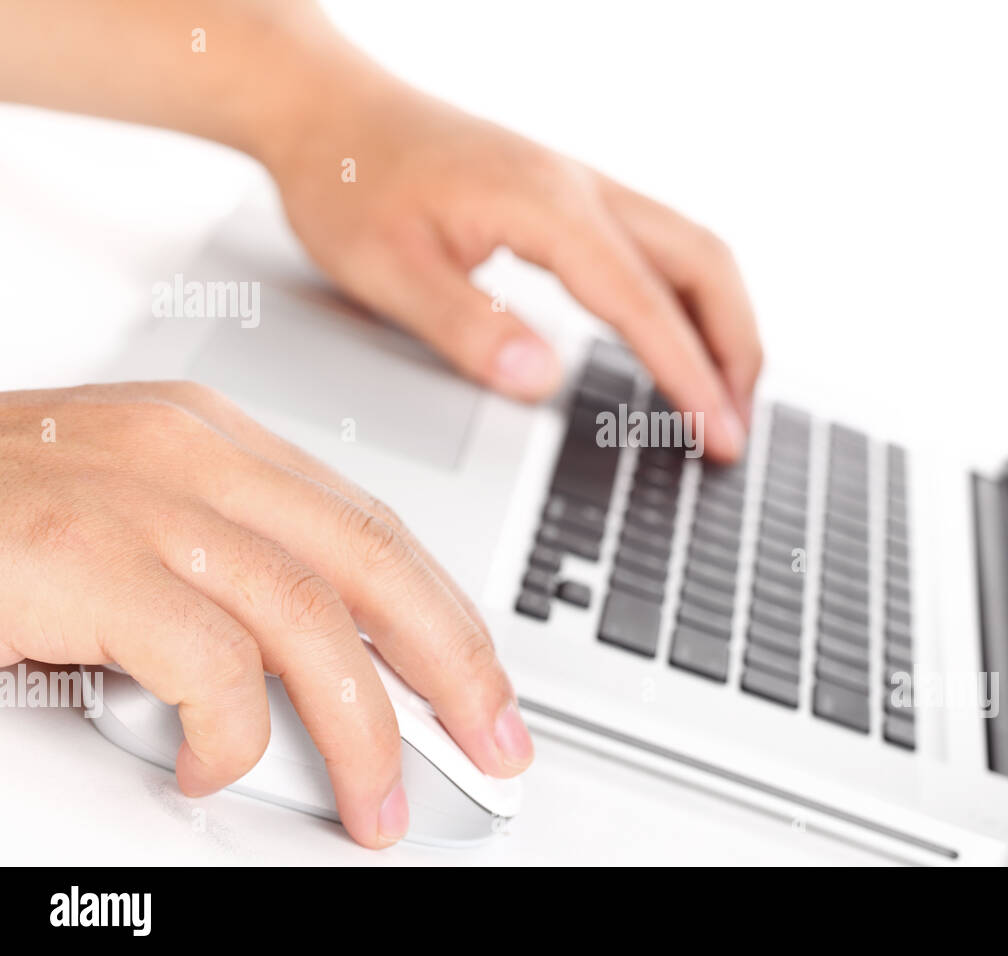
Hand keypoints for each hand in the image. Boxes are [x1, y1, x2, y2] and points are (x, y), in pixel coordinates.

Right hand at [0, 382, 532, 847]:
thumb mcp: (129, 526)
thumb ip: (225, 574)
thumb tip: (321, 667)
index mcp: (211, 440)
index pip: (371, 528)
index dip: (444, 613)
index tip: (485, 682)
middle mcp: (189, 452)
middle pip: (374, 561)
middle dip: (454, 663)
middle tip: (495, 741)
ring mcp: (135, 498)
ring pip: (311, 617)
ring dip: (366, 726)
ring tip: (381, 802)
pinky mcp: (78, 558)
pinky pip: (208, 662)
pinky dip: (231, 732)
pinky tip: (218, 766)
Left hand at [263, 72, 760, 459]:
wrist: (330, 111)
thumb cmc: (349, 184)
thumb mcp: (388, 271)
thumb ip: (469, 328)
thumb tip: (545, 383)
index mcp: (546, 207)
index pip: (643, 303)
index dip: (690, 376)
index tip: (719, 436)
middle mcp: (581, 189)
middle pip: (703, 263)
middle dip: (736, 348)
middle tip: (737, 427)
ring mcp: (582, 187)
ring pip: (692, 250)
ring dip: (723, 321)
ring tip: (726, 394)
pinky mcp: (572, 197)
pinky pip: (659, 247)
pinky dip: (689, 300)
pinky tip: (677, 339)